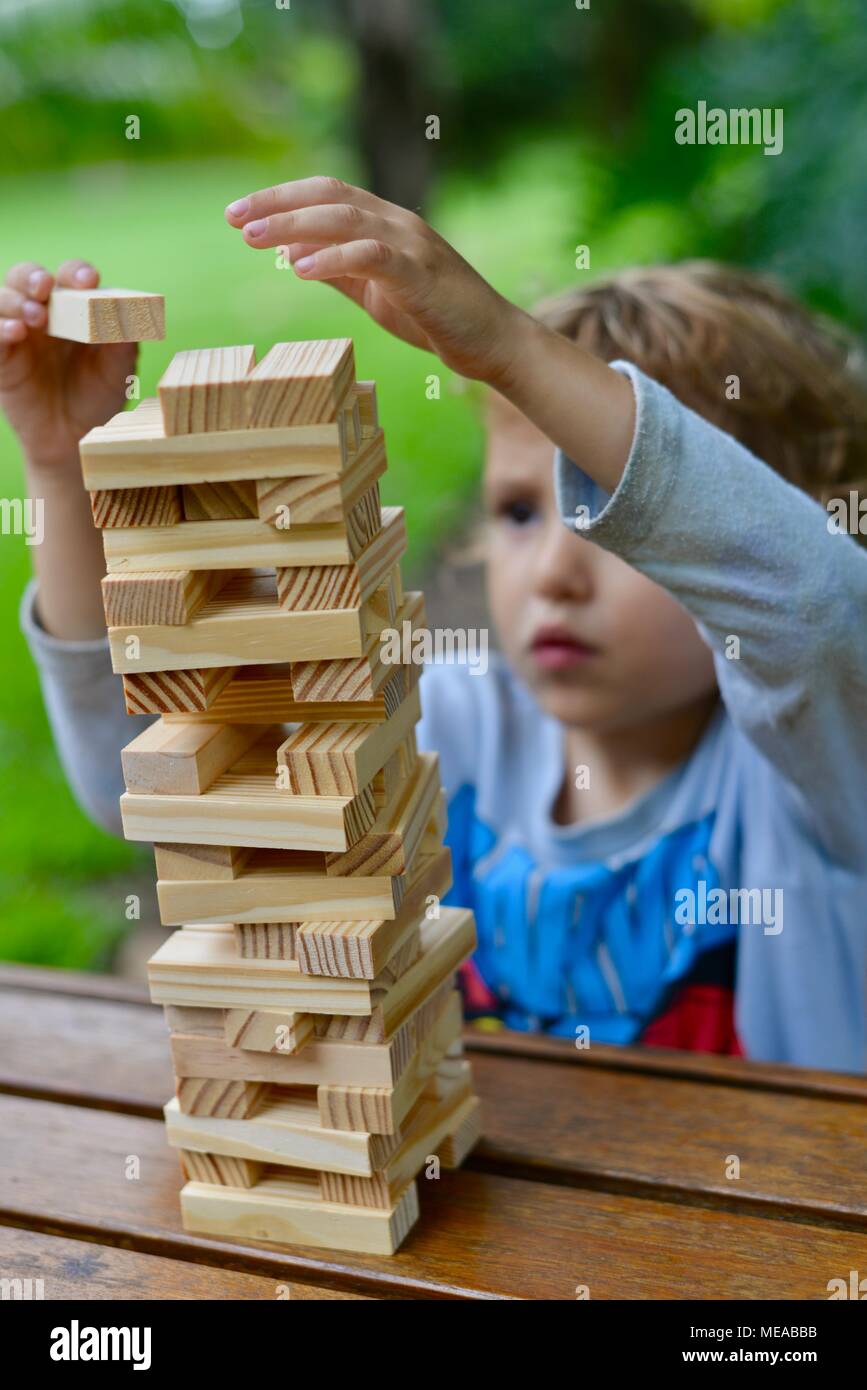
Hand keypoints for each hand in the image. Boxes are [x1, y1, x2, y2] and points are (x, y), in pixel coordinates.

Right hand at [0, 260, 137, 468]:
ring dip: (17, 300)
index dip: (77, 273)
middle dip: (35, 276)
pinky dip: (1, 325)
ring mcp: (20, 332)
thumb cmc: (98, 399)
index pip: (71, 278)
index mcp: (75, 309)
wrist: (75, 438)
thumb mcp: (118, 372)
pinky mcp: (3, 356)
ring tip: (36, 317)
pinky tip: (17, 332)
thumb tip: (130, 315)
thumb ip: (123, 344)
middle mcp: (44, 313)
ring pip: (4, 297)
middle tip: (46, 286)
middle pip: (28, 276)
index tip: (88, 281)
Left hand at [225, 176, 528, 386]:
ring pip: (345, 219)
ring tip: (254, 239)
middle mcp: (399, 223)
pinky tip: (301, 270)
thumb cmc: (437, 318)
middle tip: (233, 217)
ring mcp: (412, 246)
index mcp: (387, 224)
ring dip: (294, 225)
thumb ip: (337, 270)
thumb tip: (290, 252)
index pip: (327, 194)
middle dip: (277, 203)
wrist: (494, 342)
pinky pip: (371, 257)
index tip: (238, 213)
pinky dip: (333, 258)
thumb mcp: (376, 293)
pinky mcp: (421, 277)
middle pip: (330, 196)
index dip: (280, 198)